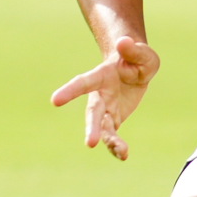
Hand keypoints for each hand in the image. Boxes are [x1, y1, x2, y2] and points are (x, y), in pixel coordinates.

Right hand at [49, 36, 160, 159]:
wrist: (135, 68)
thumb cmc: (136, 58)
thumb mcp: (142, 53)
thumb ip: (134, 49)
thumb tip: (123, 41)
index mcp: (101, 76)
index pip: (84, 83)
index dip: (70, 91)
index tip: (54, 100)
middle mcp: (99, 95)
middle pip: (92, 112)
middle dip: (91, 127)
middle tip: (89, 143)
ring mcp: (105, 109)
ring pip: (102, 128)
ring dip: (110, 141)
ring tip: (122, 151)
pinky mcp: (113, 120)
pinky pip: (112, 136)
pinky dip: (116, 147)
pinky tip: (122, 155)